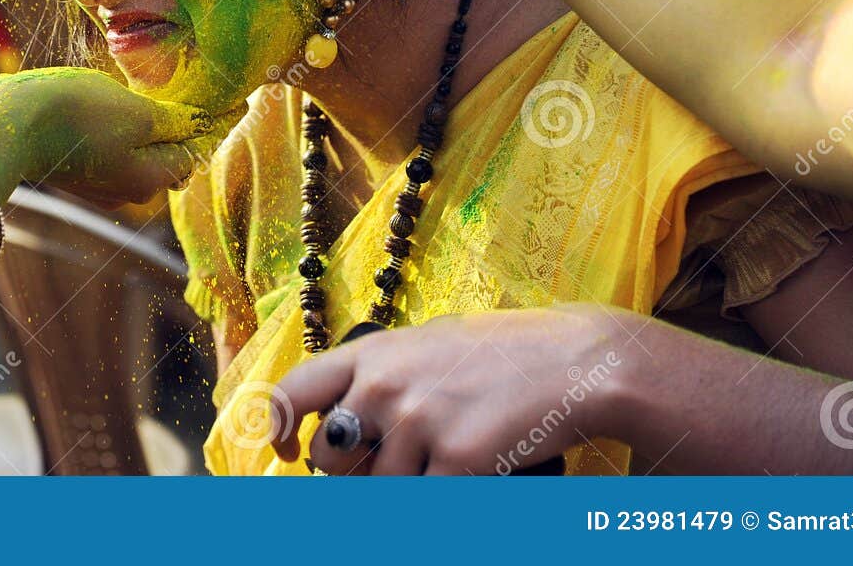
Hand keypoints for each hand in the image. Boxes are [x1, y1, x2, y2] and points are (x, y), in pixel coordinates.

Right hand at [0, 68, 231, 208]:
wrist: (4, 122)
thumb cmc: (74, 114)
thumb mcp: (135, 113)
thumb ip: (173, 122)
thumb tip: (202, 124)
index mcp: (154, 178)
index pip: (200, 147)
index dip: (220, 120)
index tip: (242, 97)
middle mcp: (132, 188)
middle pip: (173, 155)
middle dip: (190, 127)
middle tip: (210, 91)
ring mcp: (102, 181)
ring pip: (144, 152)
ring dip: (159, 126)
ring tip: (171, 92)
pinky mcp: (77, 167)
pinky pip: (116, 147)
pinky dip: (130, 128)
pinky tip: (127, 103)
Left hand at [267, 304, 635, 474]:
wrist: (574, 362)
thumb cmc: (501, 356)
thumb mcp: (426, 347)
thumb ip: (378, 378)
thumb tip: (336, 425)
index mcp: (371, 353)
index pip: (293, 390)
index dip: (278, 428)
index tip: (285, 453)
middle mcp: (383, 386)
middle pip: (328, 460)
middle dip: (351, 474)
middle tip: (396, 464)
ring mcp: (417, 423)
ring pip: (378, 491)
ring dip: (407, 487)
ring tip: (448, 456)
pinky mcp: (455, 460)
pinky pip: (424, 504)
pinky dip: (443, 498)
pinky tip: (469, 474)